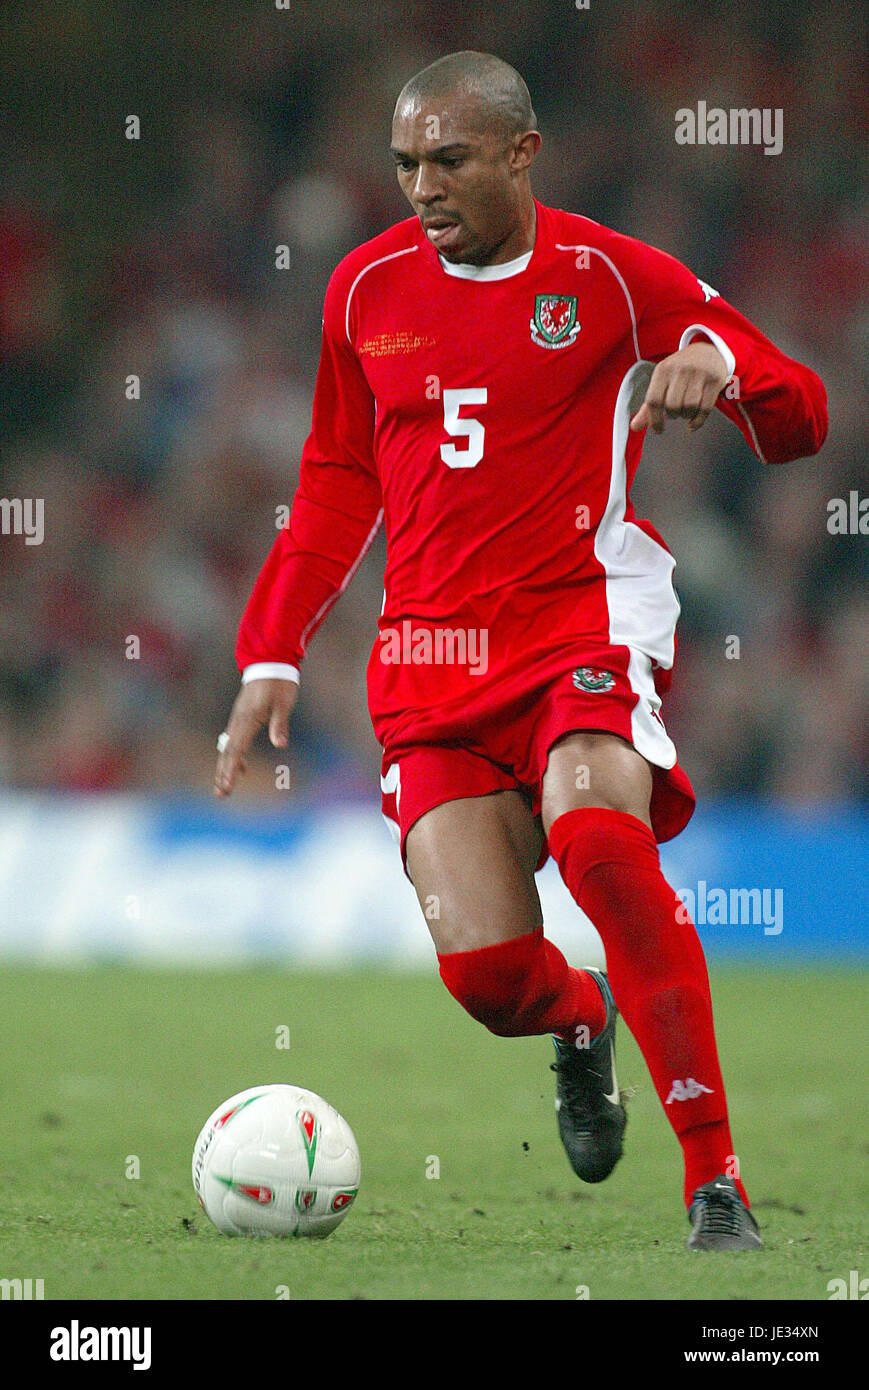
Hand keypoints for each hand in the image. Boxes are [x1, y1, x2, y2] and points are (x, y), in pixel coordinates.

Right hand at [214, 678, 299, 797]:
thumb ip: (280, 723)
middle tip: (221, 795)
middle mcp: (238, 721)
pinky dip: (234, 756)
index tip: (228, 786)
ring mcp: (238, 719)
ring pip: (228, 748)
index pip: (236, 749)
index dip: (231, 769)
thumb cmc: (279, 682)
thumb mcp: (284, 702)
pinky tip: (241, 768)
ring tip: (223, 787)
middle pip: (227, 752)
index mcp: (247, 719)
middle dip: (223, 774)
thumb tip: (280, 744)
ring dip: (225, 767)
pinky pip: (234, 741)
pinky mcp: (242, 717)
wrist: (270, 661)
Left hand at [629, 341, 729, 434]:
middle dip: (673, 415)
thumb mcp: (662, 381)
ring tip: (685, 412)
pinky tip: (693, 422)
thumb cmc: (680, 371)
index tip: (658, 430)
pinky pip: (705, 408)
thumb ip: (649, 405)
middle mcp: (680, 370)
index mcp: (663, 370)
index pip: (653, 400)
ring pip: (689, 407)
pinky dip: (698, 421)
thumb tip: (635, 427)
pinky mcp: (714, 380)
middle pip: (672, 406)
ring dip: (686, 416)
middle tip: (675, 413)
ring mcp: (699, 374)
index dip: (654, 420)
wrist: (708, 351)